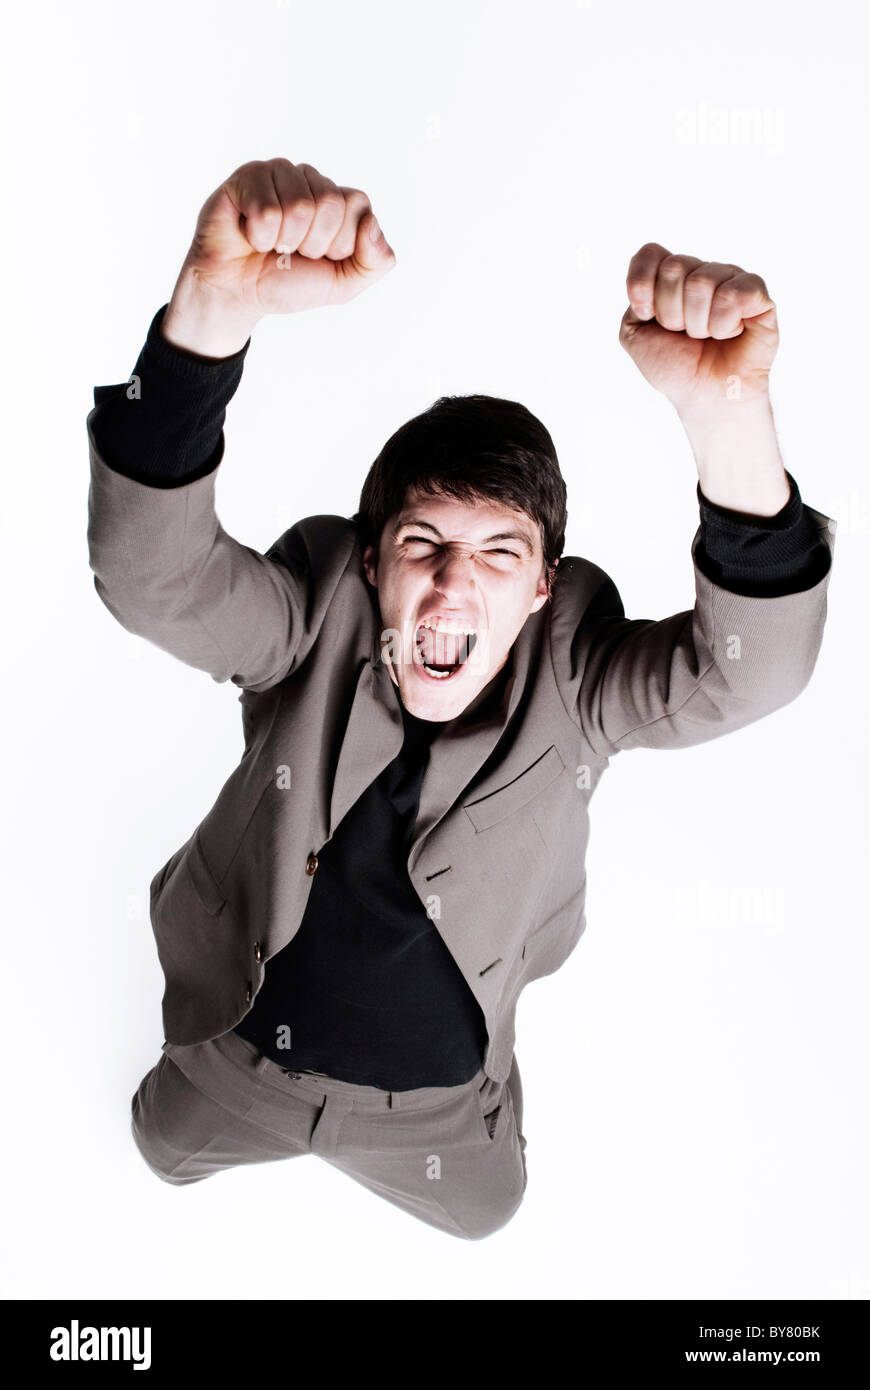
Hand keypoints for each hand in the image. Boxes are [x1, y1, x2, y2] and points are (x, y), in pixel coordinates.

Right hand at [163, 157, 396, 354]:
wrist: (238, 293)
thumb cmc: (286, 282)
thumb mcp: (343, 284)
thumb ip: (376, 262)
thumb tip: (372, 223)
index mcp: (336, 198)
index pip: (357, 204)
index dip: (340, 242)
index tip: (319, 256)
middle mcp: (309, 179)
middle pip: (329, 202)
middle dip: (311, 244)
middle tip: (290, 251)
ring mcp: (277, 173)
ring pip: (299, 206)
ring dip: (283, 242)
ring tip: (270, 244)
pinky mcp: (246, 177)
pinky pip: (266, 209)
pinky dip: (258, 237)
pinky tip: (249, 235)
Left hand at [618, 243, 777, 414]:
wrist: (705, 396)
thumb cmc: (675, 366)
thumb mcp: (634, 334)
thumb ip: (633, 296)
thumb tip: (661, 272)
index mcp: (671, 277)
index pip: (650, 254)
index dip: (642, 286)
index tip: (647, 316)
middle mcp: (701, 272)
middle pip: (674, 268)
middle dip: (671, 313)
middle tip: (684, 334)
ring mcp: (730, 279)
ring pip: (701, 282)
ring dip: (698, 324)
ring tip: (707, 337)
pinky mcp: (758, 294)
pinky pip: (733, 294)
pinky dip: (724, 324)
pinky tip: (731, 333)